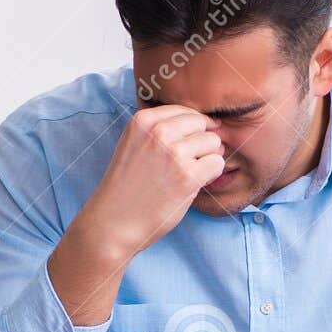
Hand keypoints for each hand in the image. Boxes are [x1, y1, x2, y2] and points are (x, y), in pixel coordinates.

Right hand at [73, 105, 224, 259]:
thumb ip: (161, 128)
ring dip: (207, 158)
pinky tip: (194, 183)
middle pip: (202, 124)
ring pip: (213, 142)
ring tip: (188, 174)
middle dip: (201, 142)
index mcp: (143, 119)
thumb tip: (208, 122)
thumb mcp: (135, 143)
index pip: (185, 111)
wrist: (113, 221)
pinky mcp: (187, 176)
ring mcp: (174, 153)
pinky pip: (217, 163)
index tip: (186, 146)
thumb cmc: (128, 185)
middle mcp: (159, 131)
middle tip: (188, 163)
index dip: (192, 129)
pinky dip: (211, 174)